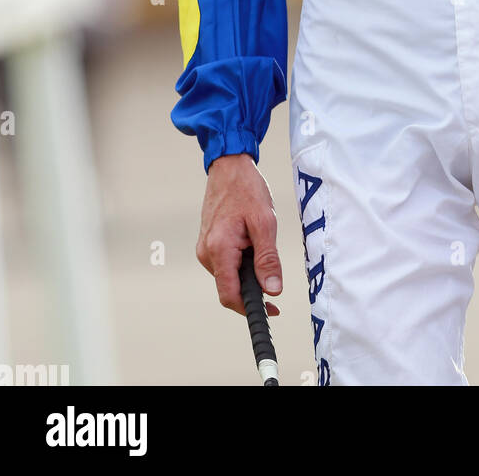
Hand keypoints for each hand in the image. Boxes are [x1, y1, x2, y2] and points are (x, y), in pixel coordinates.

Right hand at [196, 153, 282, 316]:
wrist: (228, 166)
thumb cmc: (247, 189)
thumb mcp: (265, 222)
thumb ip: (268, 258)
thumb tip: (272, 290)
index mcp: (219, 249)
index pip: (230, 295)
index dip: (250, 309)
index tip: (270, 312)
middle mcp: (206, 253)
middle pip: (230, 287)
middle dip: (253, 286)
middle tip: (273, 272)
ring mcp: (205, 248)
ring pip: (229, 275)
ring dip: (248, 271)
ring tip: (260, 243)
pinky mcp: (208, 244)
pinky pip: (226, 263)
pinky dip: (241, 261)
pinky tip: (251, 241)